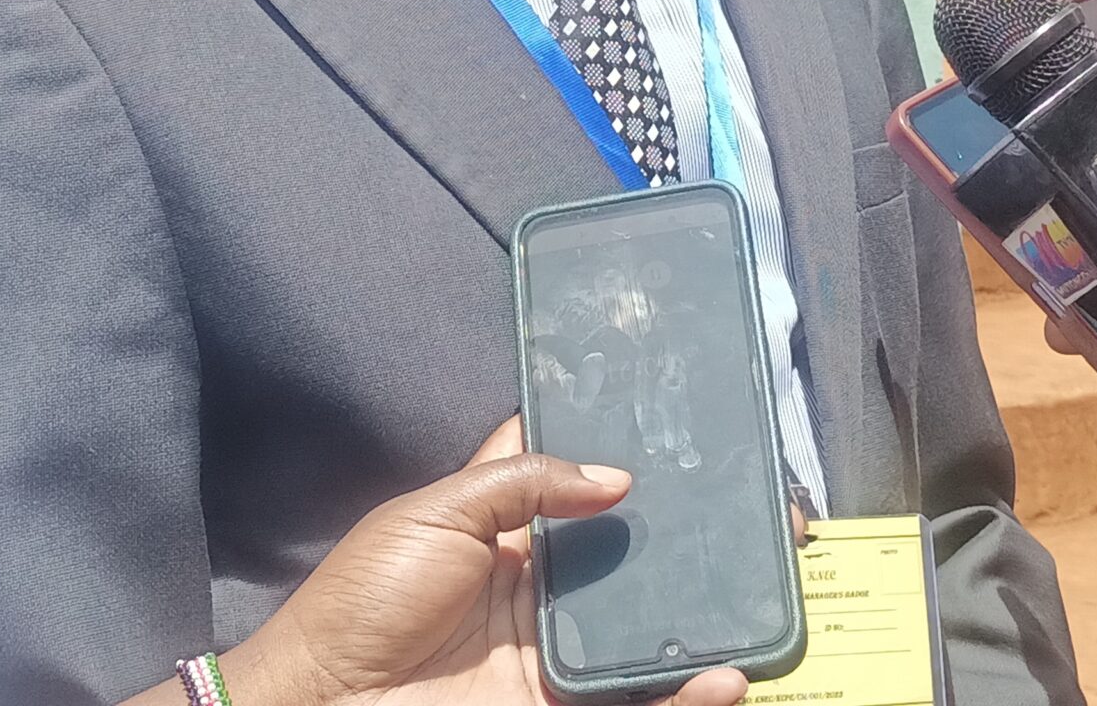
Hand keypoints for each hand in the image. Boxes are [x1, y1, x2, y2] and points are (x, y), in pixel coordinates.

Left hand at [230, 421, 746, 705]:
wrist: (328, 702)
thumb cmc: (366, 597)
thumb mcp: (435, 513)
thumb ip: (523, 485)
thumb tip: (618, 476)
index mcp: (506, 525)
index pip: (577, 475)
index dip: (622, 447)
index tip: (684, 419)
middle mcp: (543, 585)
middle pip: (630, 550)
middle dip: (690, 530)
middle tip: (759, 507)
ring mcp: (557, 650)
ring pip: (648, 624)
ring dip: (707, 608)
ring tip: (768, 583)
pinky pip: (636, 700)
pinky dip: (688, 694)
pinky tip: (731, 676)